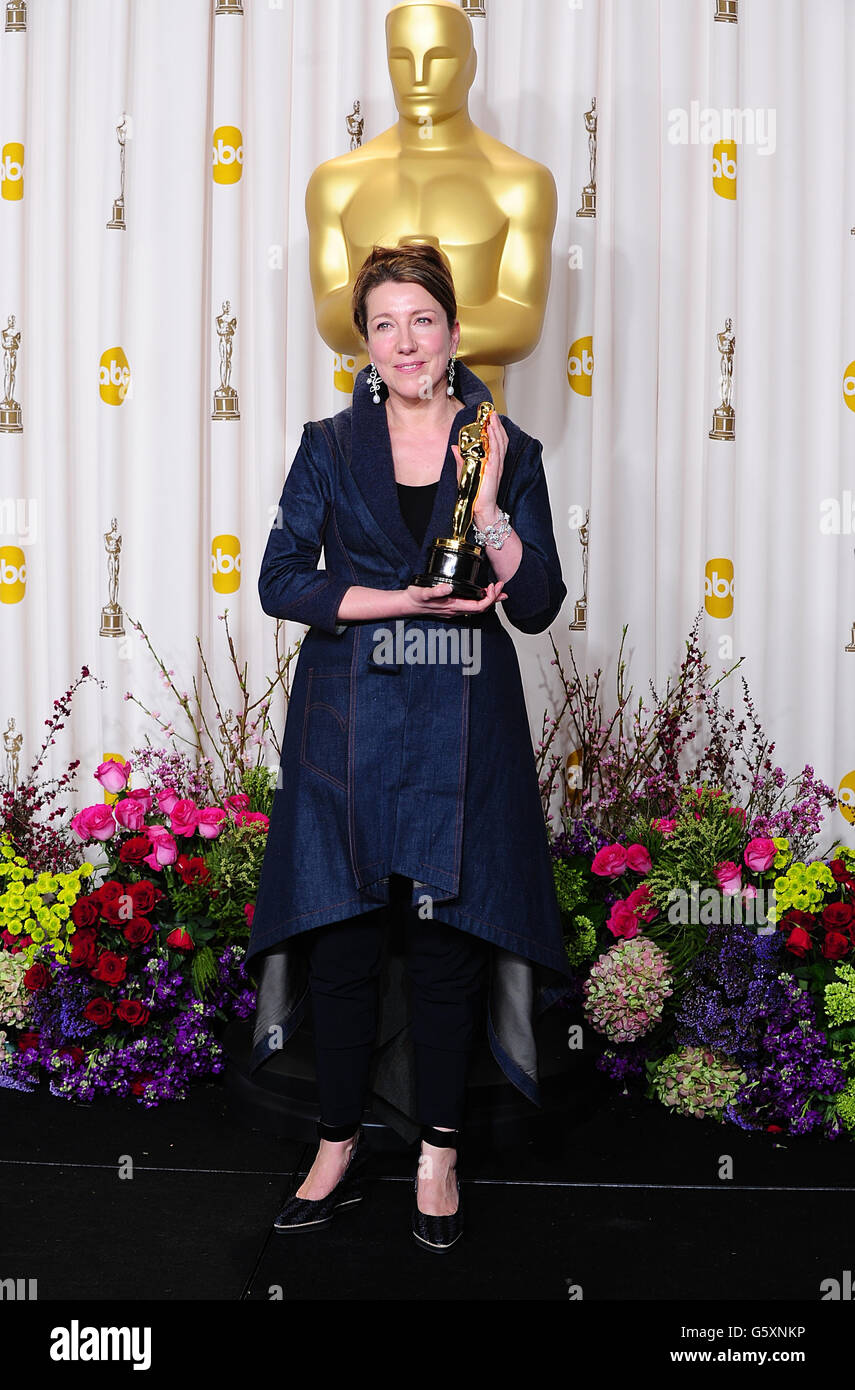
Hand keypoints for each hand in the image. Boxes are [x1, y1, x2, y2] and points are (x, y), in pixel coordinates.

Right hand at [403, 579, 506, 617]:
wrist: (408, 604)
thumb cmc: (416, 598)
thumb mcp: (424, 593)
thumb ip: (436, 591)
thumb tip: (448, 588)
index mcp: (453, 606)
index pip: (479, 606)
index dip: (490, 598)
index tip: (493, 585)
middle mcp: (457, 610)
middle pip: (482, 608)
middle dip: (494, 597)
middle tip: (501, 584)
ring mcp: (455, 610)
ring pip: (478, 607)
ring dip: (490, 599)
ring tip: (499, 590)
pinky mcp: (453, 607)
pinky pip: (472, 605)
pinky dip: (481, 599)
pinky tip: (483, 593)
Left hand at [451, 409, 508, 523]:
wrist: (482, 510)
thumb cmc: (476, 494)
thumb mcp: (464, 474)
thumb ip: (460, 460)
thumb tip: (454, 448)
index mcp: (491, 463)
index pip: (495, 442)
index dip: (494, 429)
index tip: (489, 418)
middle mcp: (495, 463)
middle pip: (499, 439)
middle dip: (496, 425)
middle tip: (491, 413)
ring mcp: (495, 466)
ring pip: (498, 443)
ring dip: (495, 429)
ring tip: (492, 418)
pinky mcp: (493, 470)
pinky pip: (495, 452)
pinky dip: (494, 441)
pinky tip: (491, 432)